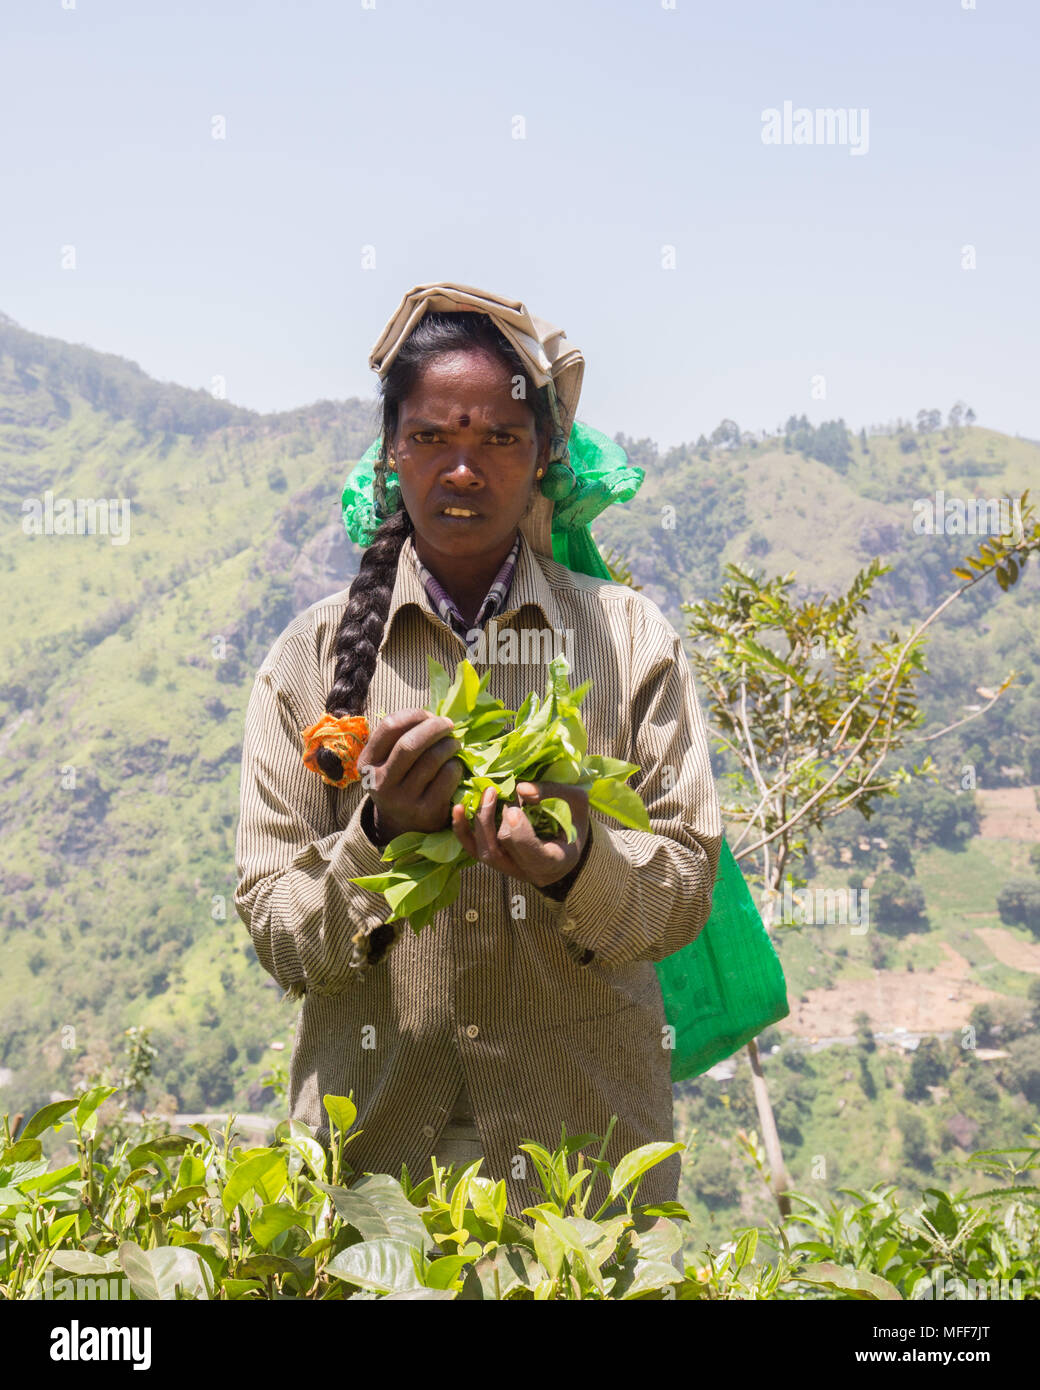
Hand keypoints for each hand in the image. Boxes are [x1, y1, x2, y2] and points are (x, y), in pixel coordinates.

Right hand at [359, 709, 464, 838]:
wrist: (403, 825)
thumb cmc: (400, 781)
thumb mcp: (387, 761)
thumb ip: (401, 737)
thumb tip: (434, 717)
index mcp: (368, 764)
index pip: (389, 727)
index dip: (414, 715)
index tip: (430, 715)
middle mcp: (381, 783)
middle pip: (410, 744)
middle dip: (434, 728)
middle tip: (449, 725)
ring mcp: (403, 799)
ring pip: (432, 759)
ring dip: (449, 745)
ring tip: (454, 744)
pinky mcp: (426, 811)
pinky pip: (447, 777)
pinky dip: (456, 765)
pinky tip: (455, 765)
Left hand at [451, 781, 589, 889]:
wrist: (565, 847)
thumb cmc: (572, 822)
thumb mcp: (575, 804)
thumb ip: (553, 794)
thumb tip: (520, 788)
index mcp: (555, 860)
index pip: (534, 855)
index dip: (521, 835)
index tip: (512, 811)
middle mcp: (528, 871)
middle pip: (506, 848)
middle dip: (499, 818)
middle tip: (497, 790)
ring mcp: (508, 869)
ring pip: (485, 851)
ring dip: (480, 821)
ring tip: (486, 793)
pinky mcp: (494, 860)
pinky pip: (473, 850)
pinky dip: (463, 830)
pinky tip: (458, 808)